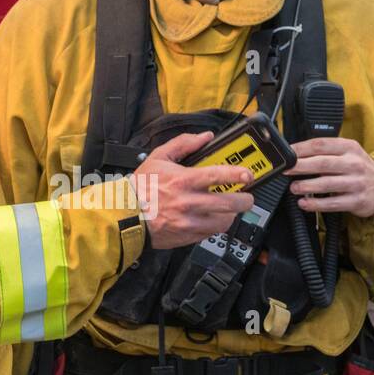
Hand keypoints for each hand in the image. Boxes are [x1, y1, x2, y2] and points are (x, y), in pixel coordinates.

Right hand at [133, 132, 255, 249]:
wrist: (125, 216)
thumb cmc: (140, 188)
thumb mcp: (159, 158)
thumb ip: (184, 144)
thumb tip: (205, 137)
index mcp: (183, 181)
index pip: (218, 176)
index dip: (237, 174)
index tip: (247, 175)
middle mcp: (189, 203)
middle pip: (229, 203)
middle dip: (245, 200)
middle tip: (247, 196)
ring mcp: (189, 222)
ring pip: (224, 222)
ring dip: (231, 215)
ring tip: (229, 209)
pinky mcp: (188, 237)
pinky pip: (211, 233)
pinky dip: (215, 226)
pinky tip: (211, 218)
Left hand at [285, 139, 373, 216]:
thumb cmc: (357, 168)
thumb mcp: (347, 153)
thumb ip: (326, 152)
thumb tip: (295, 155)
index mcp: (349, 148)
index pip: (321, 144)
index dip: (301, 149)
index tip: (287, 153)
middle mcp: (354, 163)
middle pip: (323, 163)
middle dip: (300, 166)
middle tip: (286, 170)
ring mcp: (357, 183)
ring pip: (327, 184)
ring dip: (306, 186)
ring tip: (294, 188)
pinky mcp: (357, 201)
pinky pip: (333, 203)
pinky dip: (316, 204)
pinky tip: (304, 203)